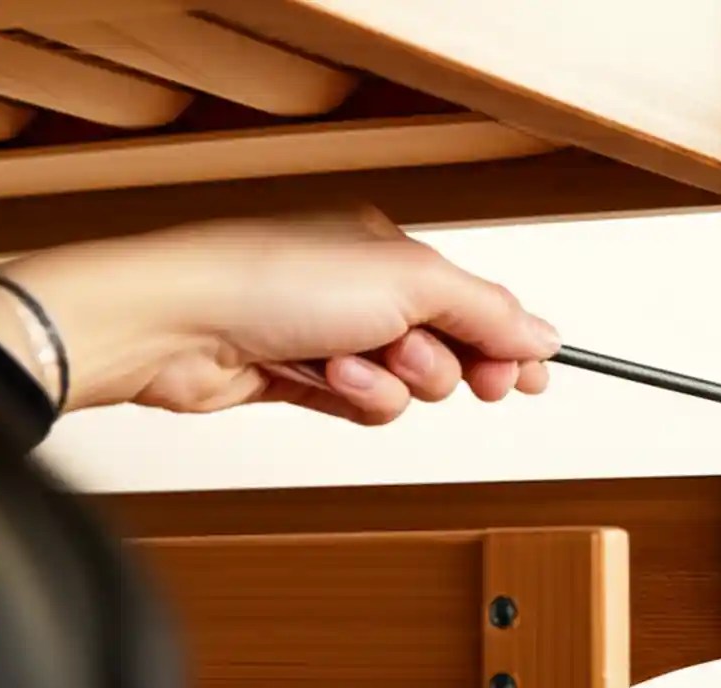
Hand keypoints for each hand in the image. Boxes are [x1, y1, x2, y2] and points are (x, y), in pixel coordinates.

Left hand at [0, 207, 559, 424]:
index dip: (508, 342)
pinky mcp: (305, 379)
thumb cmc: (272, 278)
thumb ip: (488, 311)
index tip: (531, 377)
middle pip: (449, 347)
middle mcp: (366, 290)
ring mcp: (334, 335)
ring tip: (353, 362)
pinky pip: (365, 404)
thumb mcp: (410, 282)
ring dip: (391, 381)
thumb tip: (544, 332)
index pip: (476, 301)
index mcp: (394, 251)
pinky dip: (357, 397)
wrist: (175, 323)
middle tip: (444, 367)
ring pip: (408, 383)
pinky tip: (328, 379)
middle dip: (443, 362)